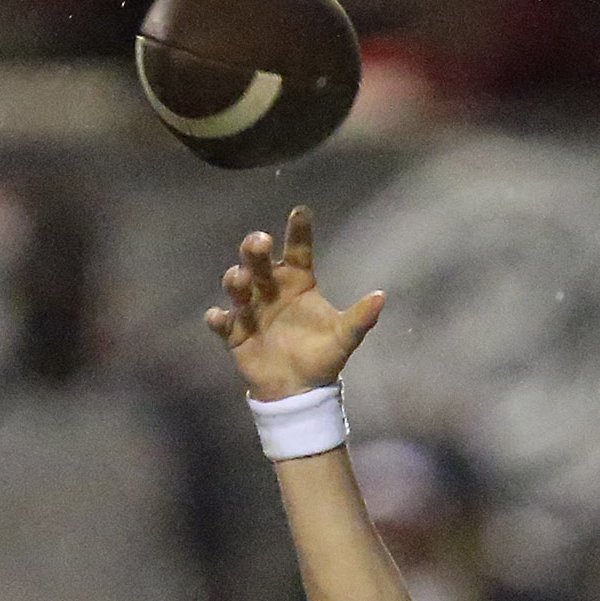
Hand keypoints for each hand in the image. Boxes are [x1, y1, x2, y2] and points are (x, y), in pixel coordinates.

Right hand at [205, 207, 385, 400]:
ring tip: (242, 280)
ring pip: (237, 286)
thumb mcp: (344, 337)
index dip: (298, 231)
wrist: (298, 389)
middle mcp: (271, 288)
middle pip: (260, 261)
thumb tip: (381, 297)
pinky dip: (218, 318)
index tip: (301, 211)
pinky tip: (219, 317)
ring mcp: (250, 309)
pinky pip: (222, 322)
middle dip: (255, 249)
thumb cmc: (321, 356)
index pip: (297, 250)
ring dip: (236, 280)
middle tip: (259, 241)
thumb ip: (360, 318)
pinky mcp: (234, 332)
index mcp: (297, 282)